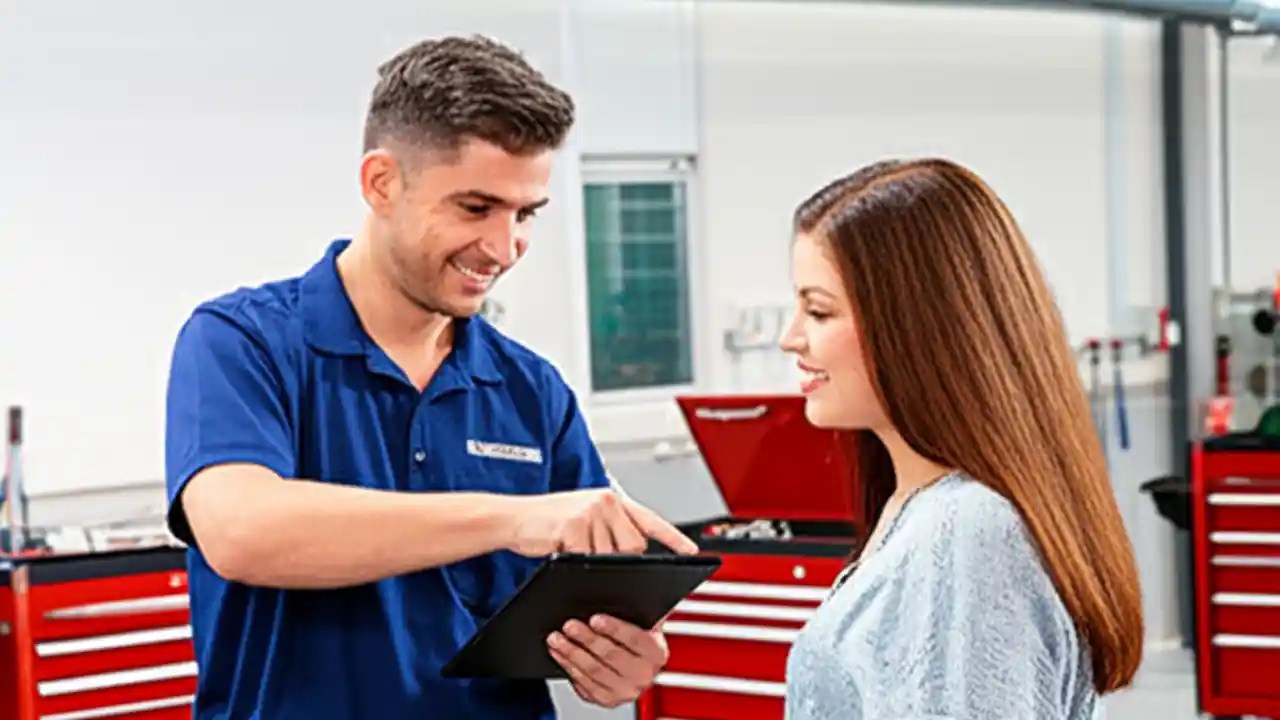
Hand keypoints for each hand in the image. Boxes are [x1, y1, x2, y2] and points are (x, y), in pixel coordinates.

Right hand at [507, 489, 697, 556]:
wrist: (512, 517)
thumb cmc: (548, 522)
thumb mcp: (584, 517)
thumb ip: (610, 529)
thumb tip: (632, 557)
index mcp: (612, 499)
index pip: (650, 520)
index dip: (673, 538)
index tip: (692, 551)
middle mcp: (606, 501)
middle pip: (634, 547)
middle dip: (621, 561)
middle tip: (594, 555)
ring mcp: (591, 512)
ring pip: (612, 556)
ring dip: (595, 562)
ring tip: (573, 548)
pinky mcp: (574, 525)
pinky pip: (588, 559)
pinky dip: (577, 563)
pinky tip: (564, 551)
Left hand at [547, 614, 668, 707]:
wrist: (636, 666)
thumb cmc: (636, 637)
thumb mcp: (642, 621)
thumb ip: (635, 607)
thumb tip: (617, 586)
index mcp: (656, 652)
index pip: (635, 638)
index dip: (614, 628)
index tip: (595, 618)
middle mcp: (644, 675)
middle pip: (611, 655)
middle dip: (586, 638)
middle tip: (569, 625)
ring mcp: (625, 690)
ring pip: (594, 671)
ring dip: (571, 652)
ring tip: (557, 638)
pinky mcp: (607, 698)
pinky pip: (583, 683)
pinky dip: (568, 666)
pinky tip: (559, 653)